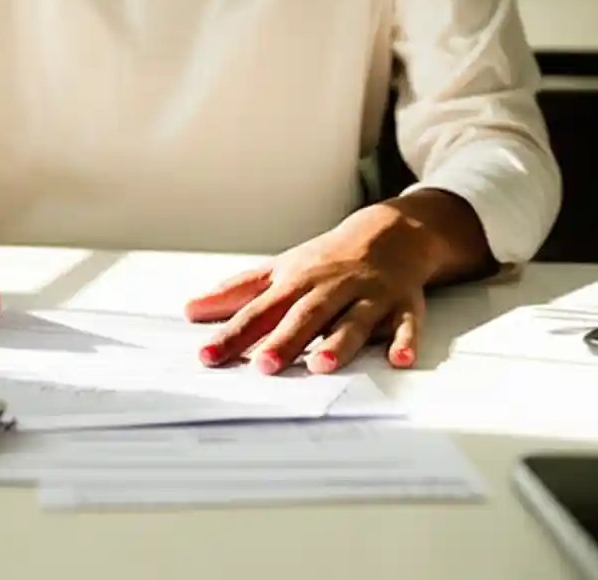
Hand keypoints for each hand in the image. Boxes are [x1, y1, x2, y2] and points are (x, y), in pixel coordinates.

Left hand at [184, 195, 483, 374]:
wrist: (390, 231)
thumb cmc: (326, 260)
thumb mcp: (279, 270)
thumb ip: (237, 292)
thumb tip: (191, 310)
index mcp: (296, 282)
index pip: (258, 311)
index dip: (232, 335)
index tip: (207, 357)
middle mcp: (331, 288)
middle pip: (305, 316)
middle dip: (285, 340)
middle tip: (263, 366)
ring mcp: (369, 296)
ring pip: (353, 321)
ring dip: (339, 343)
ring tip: (322, 366)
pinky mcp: (404, 305)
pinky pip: (407, 324)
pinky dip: (405, 341)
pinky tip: (400, 360)